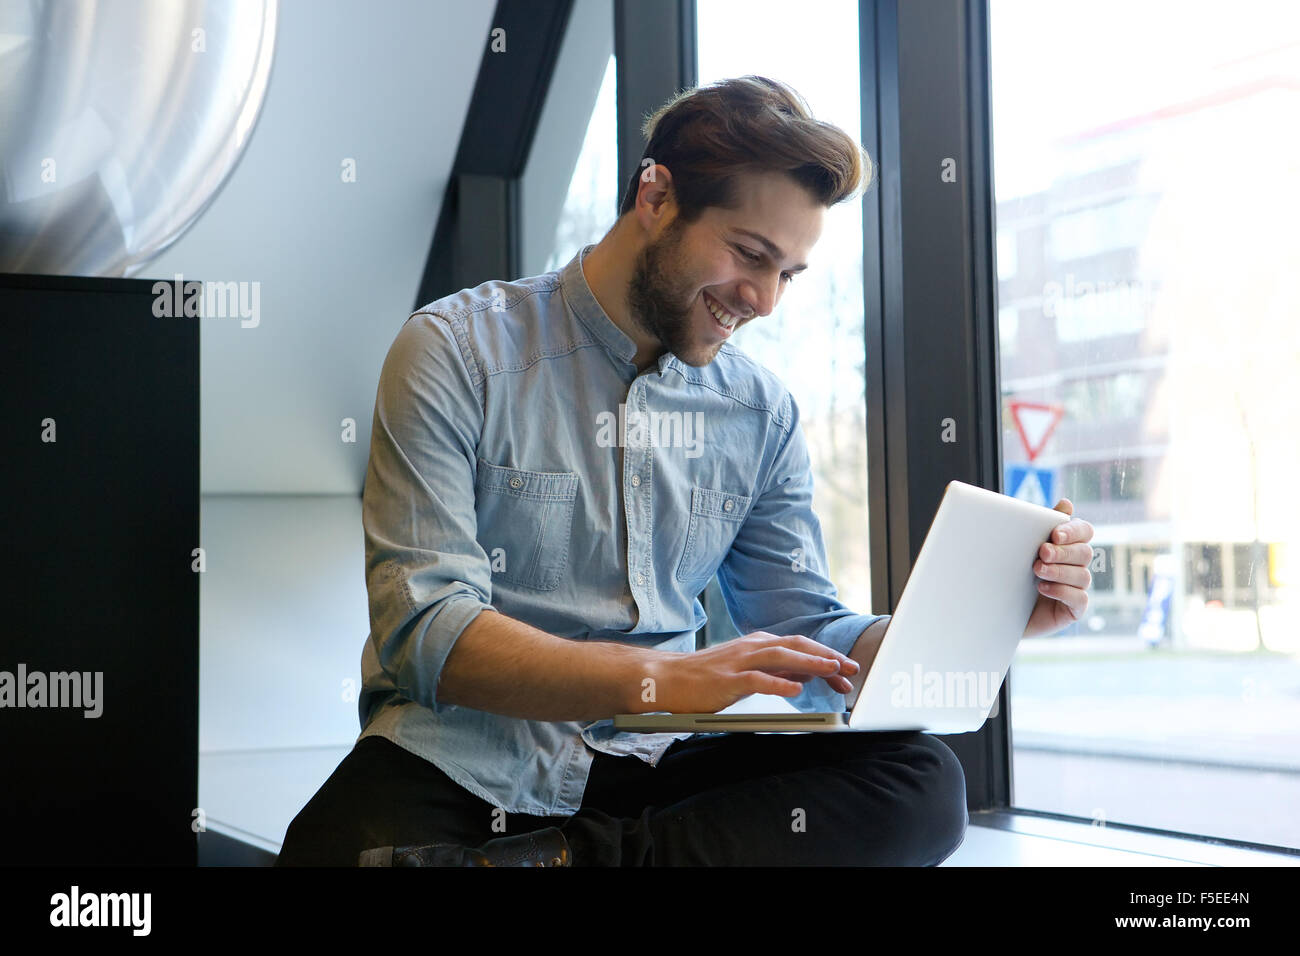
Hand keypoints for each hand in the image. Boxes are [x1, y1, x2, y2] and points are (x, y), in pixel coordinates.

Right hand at [639, 632, 859, 713]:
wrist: (668, 678)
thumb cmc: (706, 677)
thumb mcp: (747, 671)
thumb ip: (775, 670)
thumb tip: (806, 675)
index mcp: (759, 644)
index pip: (800, 646)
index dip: (827, 656)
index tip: (848, 670)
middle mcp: (753, 647)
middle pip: (797, 645)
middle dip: (827, 656)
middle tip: (851, 669)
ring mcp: (740, 661)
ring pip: (781, 657)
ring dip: (810, 662)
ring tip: (832, 670)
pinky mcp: (727, 680)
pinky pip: (757, 680)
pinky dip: (778, 685)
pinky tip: (795, 692)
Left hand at [1023, 498, 1094, 638]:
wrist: (998, 608)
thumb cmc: (1012, 572)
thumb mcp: (1023, 547)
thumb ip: (1042, 525)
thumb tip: (1067, 502)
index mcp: (1067, 545)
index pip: (1084, 531)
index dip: (1074, 531)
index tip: (1054, 534)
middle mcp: (1076, 565)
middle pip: (1085, 552)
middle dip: (1063, 551)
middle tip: (1042, 552)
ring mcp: (1077, 587)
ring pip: (1082, 575)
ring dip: (1059, 571)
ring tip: (1037, 570)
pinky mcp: (1073, 609)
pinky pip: (1079, 599)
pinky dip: (1062, 591)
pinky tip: (1043, 588)